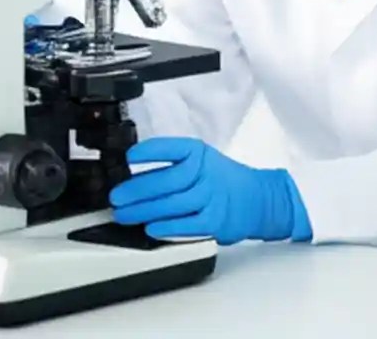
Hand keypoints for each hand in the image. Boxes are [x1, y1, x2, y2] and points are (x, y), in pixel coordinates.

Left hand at [109, 137, 312, 245]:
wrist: (259, 200)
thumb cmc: (224, 181)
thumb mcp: (203, 161)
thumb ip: (172, 166)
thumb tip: (130, 177)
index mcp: (201, 154)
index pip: (172, 148)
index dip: (148, 152)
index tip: (128, 158)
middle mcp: (208, 174)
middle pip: (168, 180)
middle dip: (137, 190)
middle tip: (117, 198)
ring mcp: (213, 198)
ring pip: (173, 204)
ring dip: (144, 211)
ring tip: (124, 215)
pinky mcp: (216, 222)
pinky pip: (187, 226)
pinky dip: (167, 228)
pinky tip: (150, 228)